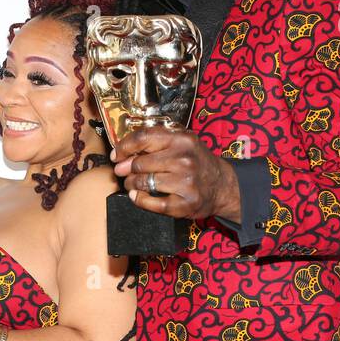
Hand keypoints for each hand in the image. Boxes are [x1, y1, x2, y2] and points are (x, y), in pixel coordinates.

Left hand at [112, 127, 240, 220]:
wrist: (223, 185)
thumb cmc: (196, 162)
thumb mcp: (182, 143)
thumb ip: (155, 144)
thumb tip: (122, 156)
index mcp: (181, 140)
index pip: (143, 137)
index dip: (124, 147)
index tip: (116, 155)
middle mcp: (184, 159)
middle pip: (140, 163)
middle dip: (126, 170)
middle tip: (124, 173)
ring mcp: (186, 182)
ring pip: (144, 183)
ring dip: (132, 185)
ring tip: (133, 184)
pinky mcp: (186, 203)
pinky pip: (152, 203)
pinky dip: (140, 200)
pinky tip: (137, 197)